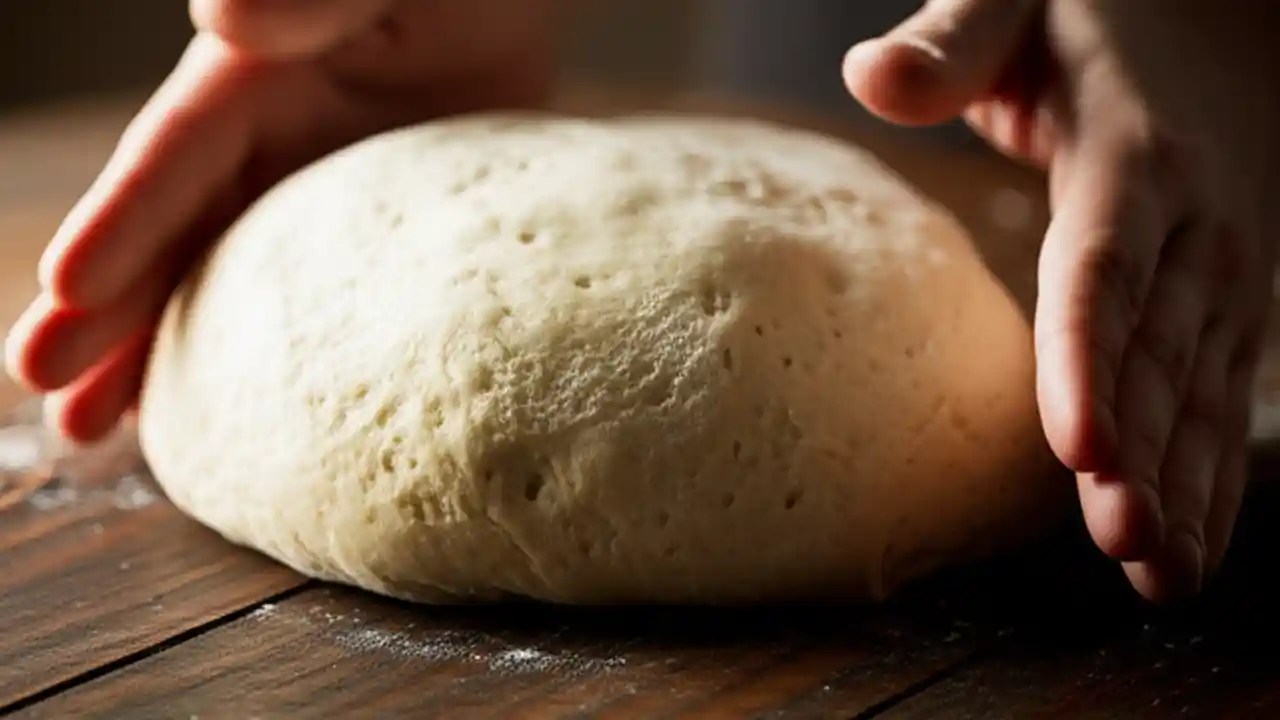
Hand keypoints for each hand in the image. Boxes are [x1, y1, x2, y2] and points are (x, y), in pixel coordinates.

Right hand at [4, 0, 559, 441]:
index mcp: (252, 84)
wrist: (508, 20)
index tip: (67, 286)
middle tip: (44, 388)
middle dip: (105, 310)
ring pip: (219, 286)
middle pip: (170, 236)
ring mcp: (309, 204)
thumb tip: (225, 16)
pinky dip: (263, 361)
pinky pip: (309, 310)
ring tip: (88, 429)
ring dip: (156, 352)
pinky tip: (229, 417)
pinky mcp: (363, 246)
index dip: (121, 219)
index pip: (175, 155)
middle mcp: (263, 151)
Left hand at [845, 0, 1279, 601]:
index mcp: (1133, 155)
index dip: (1093, 360)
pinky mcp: (1226, 304)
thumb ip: (950, 39)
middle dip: (1148, 455)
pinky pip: (1224, 396)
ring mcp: (1221, 272)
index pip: (1107, 270)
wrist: (1213, 17)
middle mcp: (1194, 225)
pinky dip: (1214, 473)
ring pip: (1204, 392)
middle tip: (1127, 545)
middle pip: (1162, 352)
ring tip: (1161, 576)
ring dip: (1187, 486)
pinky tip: (1195, 542)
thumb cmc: (1080, 14)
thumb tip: (869, 77)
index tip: (1080, 447)